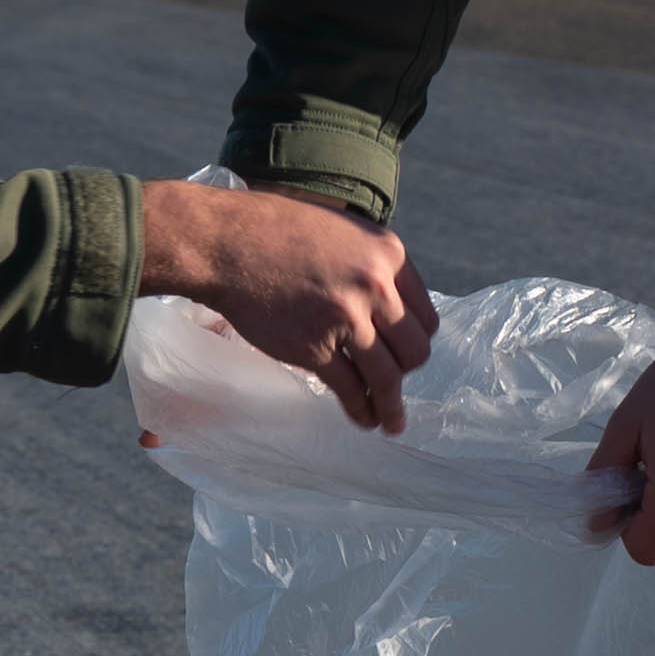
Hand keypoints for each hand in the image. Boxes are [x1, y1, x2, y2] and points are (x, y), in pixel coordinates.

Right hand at [140, 178, 437, 431]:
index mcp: (389, 254)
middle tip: (393, 382)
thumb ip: (373, 266)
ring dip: (391, 406)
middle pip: (414, 350)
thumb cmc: (279, 232)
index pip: (426, 315)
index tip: (404, 353)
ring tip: (391, 423)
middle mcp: (376, 286)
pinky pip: (350, 389)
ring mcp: (346, 318)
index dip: (415, 340)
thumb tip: (392, 306)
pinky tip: (363, 419)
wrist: (228, 242)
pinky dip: (360, 410)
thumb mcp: (345, 232)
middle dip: (406, 372)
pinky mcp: (314, 347)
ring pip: (387, 377)